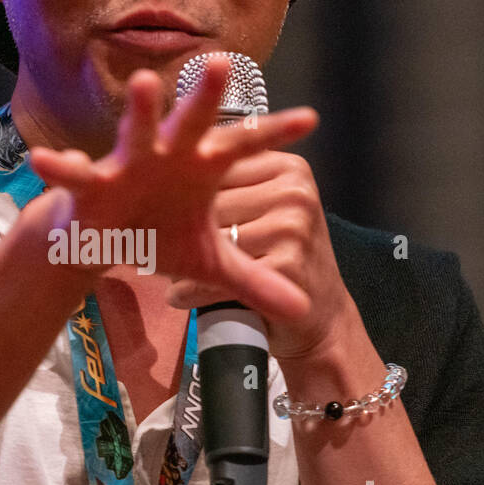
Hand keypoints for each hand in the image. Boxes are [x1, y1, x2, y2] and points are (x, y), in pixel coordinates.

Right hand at [27, 55, 317, 324]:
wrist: (102, 242)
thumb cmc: (158, 235)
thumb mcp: (210, 262)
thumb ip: (255, 281)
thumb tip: (302, 308)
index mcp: (202, 166)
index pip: (245, 146)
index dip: (275, 133)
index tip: (312, 119)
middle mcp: (168, 155)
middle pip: (192, 121)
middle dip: (206, 96)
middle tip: (222, 63)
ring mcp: (128, 164)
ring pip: (136, 132)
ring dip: (140, 110)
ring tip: (147, 83)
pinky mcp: (90, 185)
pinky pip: (75, 174)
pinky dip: (61, 168)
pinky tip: (49, 162)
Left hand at [166, 122, 358, 361]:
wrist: (323, 317)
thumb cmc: (283, 260)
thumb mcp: (268, 212)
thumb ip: (234, 186)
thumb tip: (161, 167)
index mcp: (288, 168)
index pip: (218, 167)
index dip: (188, 193)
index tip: (169, 211)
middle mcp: (294, 191)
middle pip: (211, 203)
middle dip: (186, 230)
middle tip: (169, 250)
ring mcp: (293, 226)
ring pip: (212, 239)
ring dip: (183, 262)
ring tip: (174, 274)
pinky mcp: (288, 264)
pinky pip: (219, 274)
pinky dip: (191, 290)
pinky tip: (180, 296)